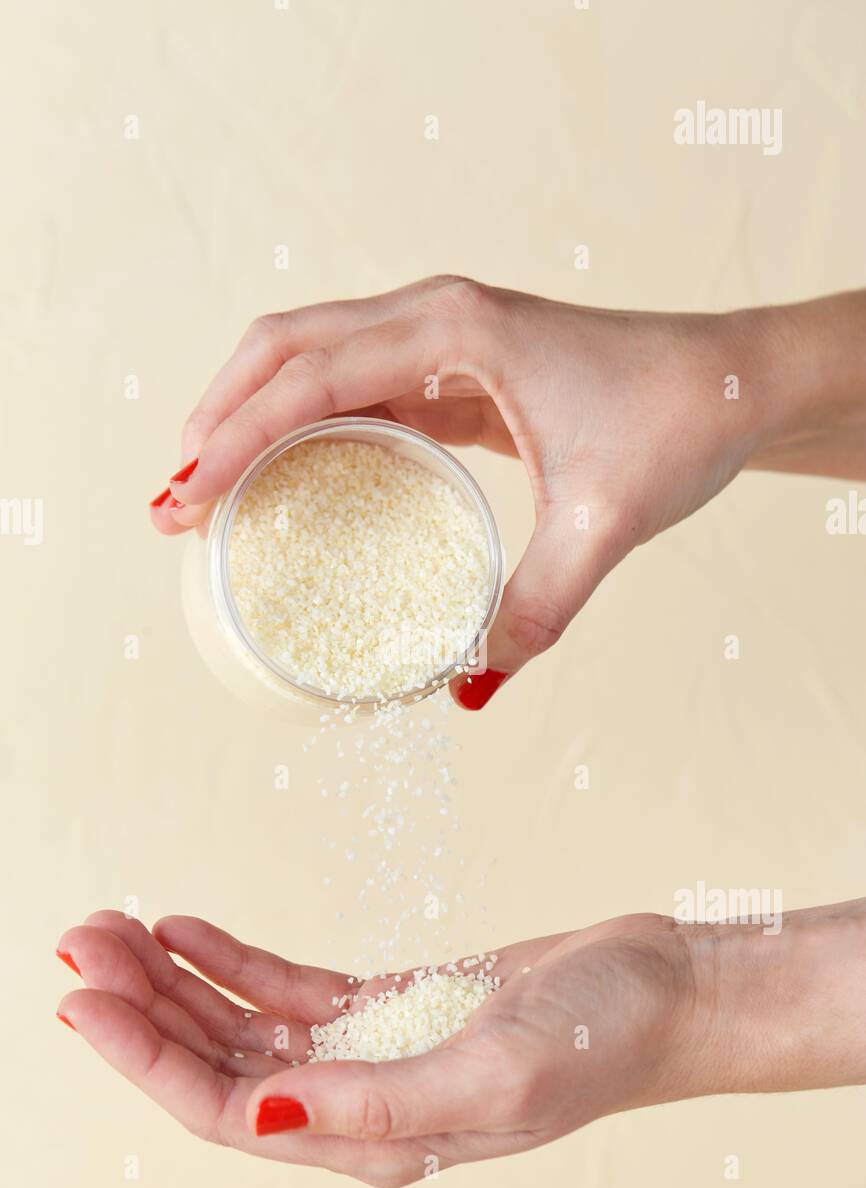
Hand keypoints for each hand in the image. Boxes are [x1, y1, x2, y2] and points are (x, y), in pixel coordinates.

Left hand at [56, 908, 697, 1187]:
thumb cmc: (603, 1037)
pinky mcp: (393, 1010)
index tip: (85, 1003)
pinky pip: (290, 991)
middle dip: (143, 1010)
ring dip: (175, 981)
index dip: (148, 1060)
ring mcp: (374, 1056)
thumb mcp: (493, 1069)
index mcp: (379, 1140)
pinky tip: (189, 929)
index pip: (230, 1110)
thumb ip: (376, 1103)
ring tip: (115, 929)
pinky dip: (234, 961)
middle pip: (220, 1066)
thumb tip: (266, 1114)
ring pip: (244, 1026)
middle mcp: (362, 1107)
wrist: (669, 991)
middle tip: (81, 944)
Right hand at [150, 278, 865, 708]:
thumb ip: (538, 608)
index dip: (236, 440)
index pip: (312, 380)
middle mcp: (436, 316)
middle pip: (284, 347)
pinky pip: (353, 382)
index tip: (183, 500)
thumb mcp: (605, 524)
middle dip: (216, 418)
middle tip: (170, 502)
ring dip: (248, 412)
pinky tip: (284, 472)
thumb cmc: (677, 421)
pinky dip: (301, 421)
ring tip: (203, 488)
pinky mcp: (452, 364)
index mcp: (457, 331)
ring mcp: (441, 335)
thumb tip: (469, 687)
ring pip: (310, 355)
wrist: (732, 381)